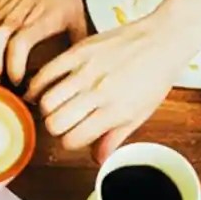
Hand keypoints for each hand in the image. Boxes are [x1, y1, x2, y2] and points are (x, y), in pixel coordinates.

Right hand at [25, 10, 189, 161]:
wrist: (163, 39)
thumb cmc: (155, 76)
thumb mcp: (141, 113)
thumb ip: (115, 137)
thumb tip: (97, 159)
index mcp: (115, 111)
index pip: (73, 139)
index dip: (69, 142)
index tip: (73, 136)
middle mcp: (99, 92)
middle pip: (55, 123)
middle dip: (56, 128)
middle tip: (63, 122)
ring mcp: (86, 71)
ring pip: (47, 101)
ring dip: (47, 109)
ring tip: (54, 106)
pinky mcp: (78, 51)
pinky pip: (46, 72)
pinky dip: (37, 86)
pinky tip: (39, 91)